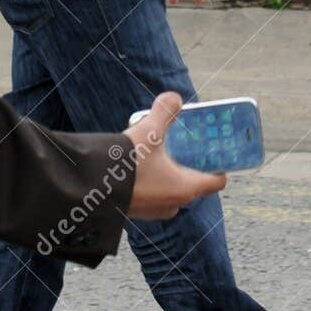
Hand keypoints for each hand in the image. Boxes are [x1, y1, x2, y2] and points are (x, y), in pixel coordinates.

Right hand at [125, 91, 227, 217]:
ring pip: (171, 191)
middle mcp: (175, 203)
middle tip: (176, 148)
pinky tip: (134, 170)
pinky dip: (150, 185)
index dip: (217, 166)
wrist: (92, 187)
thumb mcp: (147, 132)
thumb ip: (163, 112)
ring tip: (151, 157)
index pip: (216, 181)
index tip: (210, 152)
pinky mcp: (139, 213)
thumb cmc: (128, 164)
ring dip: (166, 177)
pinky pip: (153, 198)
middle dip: (186, 167)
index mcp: (186, 187)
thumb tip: (174, 97)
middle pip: (193, 184)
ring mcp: (156, 211)